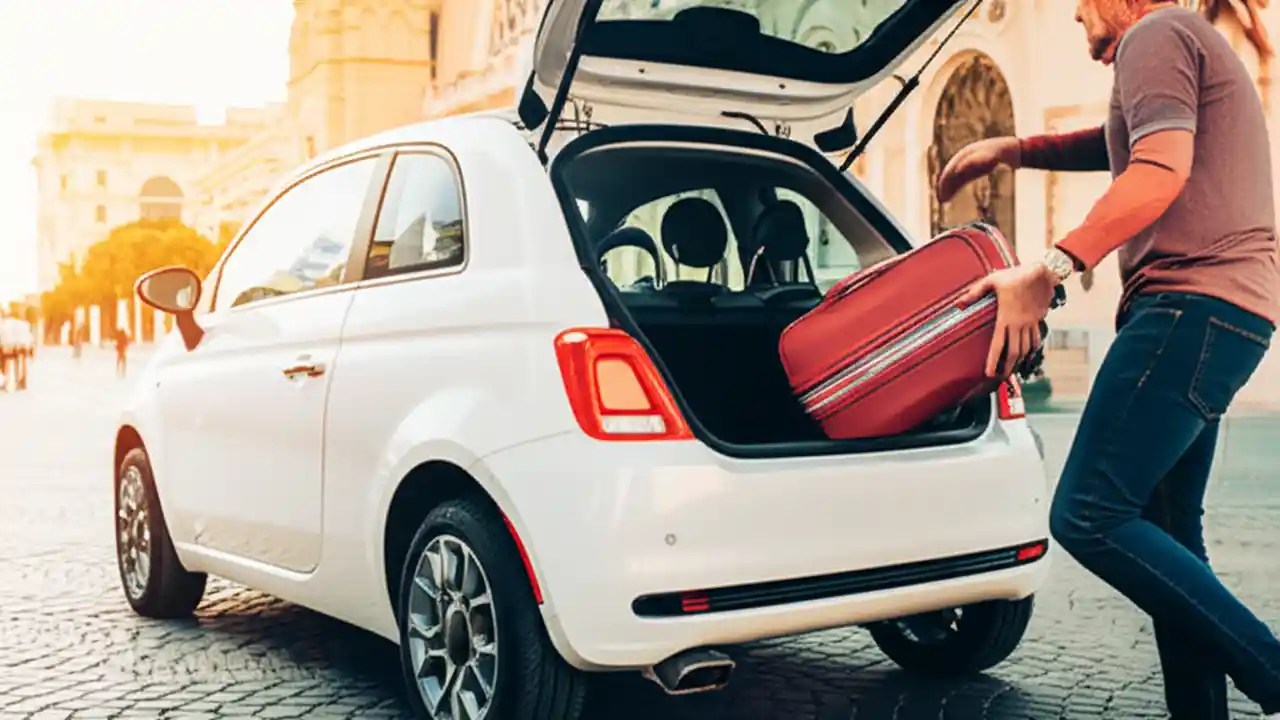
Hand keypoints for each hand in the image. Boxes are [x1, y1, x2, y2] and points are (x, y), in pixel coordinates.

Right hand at [936, 137, 1020, 203]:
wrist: (1016, 150)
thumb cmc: (1006, 151)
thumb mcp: (994, 155)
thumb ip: (978, 160)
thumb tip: (961, 168)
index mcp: (967, 153)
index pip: (952, 168)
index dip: (946, 180)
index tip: (943, 193)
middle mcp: (965, 157)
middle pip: (951, 173)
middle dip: (945, 186)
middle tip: (942, 199)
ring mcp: (969, 163)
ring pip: (955, 177)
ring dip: (949, 188)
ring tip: (944, 201)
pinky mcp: (974, 169)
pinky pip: (961, 179)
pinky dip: (956, 187)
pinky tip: (952, 196)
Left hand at [957, 264, 1057, 378]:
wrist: (1043, 272)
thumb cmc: (1015, 275)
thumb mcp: (991, 280)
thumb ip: (974, 292)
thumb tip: (958, 303)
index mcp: (1005, 318)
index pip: (998, 345)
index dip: (993, 361)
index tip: (989, 373)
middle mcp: (1019, 324)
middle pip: (1014, 352)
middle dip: (1008, 367)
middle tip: (1001, 377)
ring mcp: (1030, 323)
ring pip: (1026, 348)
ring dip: (1019, 360)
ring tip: (1012, 369)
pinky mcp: (1038, 319)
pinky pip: (1036, 338)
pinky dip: (1032, 348)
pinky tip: (1028, 354)